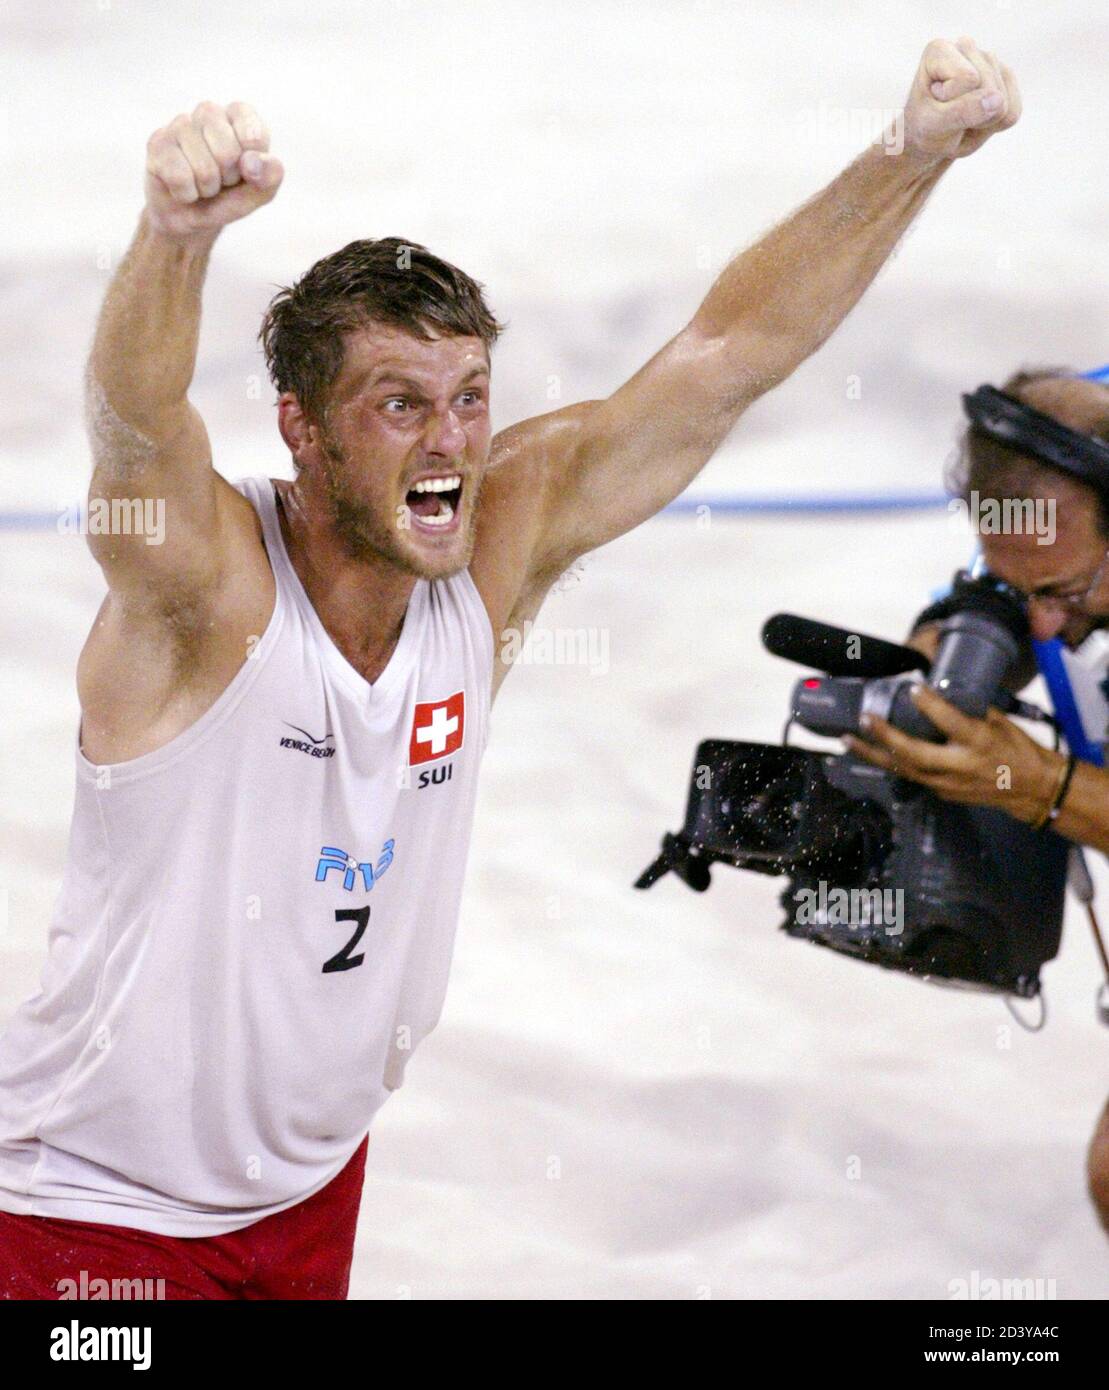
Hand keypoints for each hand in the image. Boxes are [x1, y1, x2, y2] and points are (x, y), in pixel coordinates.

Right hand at [144, 101, 282, 242]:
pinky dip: (186, 194)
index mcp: (240, 116)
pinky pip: (179, 177)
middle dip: (227, 179)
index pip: (254, 136)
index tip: (244, 171)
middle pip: (228, 153)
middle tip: (220, 181)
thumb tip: (251, 162)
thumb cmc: (228, 198)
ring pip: (203, 168)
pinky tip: (183, 188)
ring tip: (202, 184)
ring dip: (206, 189)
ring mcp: (180, 124)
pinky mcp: (158, 142)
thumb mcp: (258, 194)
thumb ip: (269, 178)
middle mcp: (209, 113)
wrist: (190, 218)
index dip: (251, 166)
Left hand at [843, 683, 1059, 823]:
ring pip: (903, 769)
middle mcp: (960, 765)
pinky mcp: (940, 793)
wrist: (1030, 789)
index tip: (912, 688)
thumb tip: (937, 689)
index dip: (930, 705)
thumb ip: (967, 709)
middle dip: (885, 737)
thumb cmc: (1016, 750)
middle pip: (914, 753)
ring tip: (848, 739)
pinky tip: (869, 752)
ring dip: (873, 754)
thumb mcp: (998, 722)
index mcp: (979, 743)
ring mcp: (947, 783)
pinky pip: (910, 776)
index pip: (950, 722)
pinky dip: (889, 763)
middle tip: (864, 719)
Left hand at [902, 36, 1020, 161]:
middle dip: (970, 114)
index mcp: (939, 51)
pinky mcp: (1006, 78)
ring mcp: (989, 61)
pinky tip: (977, 118)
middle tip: (948, 118)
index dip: (952, 103)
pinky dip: (995, 126)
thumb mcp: (932, 125)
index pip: (968, 79)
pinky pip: (1012, 113)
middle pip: (988, 89)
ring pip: (1002, 101)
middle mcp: (966, 48)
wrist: (931, 141)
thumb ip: (960, 111)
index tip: (934, 106)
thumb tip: (998, 100)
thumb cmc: (924, 129)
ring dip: (981, 122)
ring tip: (961, 118)